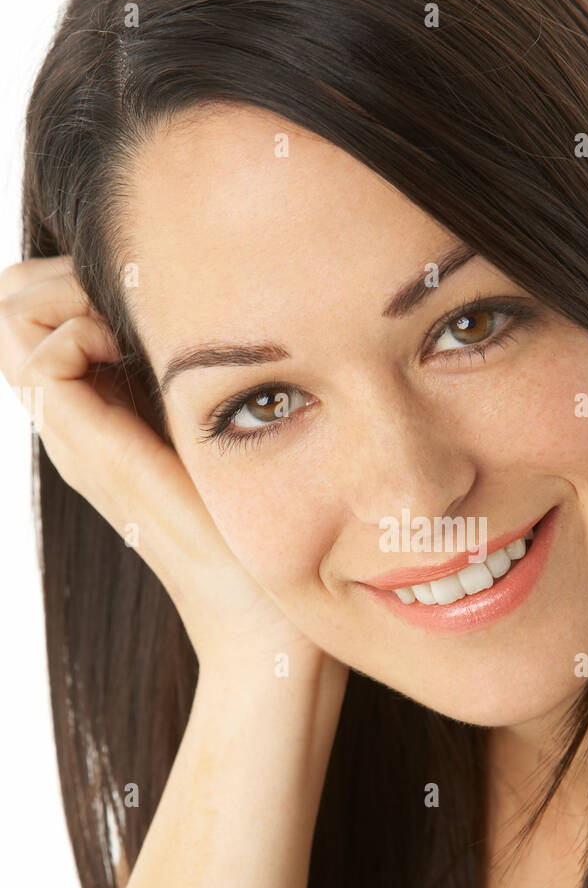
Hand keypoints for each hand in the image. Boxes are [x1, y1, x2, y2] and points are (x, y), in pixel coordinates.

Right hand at [0, 255, 345, 689]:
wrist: (262, 616)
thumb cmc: (263, 525)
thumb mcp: (224, 418)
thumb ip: (195, 368)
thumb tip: (203, 295)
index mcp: (101, 406)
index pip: (39, 300)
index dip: (78, 271)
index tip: (149, 288)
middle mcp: (73, 418)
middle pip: (14, 300)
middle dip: (66, 271)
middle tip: (136, 299)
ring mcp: (74, 436)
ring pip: (12, 315)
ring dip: (71, 292)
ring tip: (136, 322)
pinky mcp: (91, 451)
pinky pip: (42, 356)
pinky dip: (84, 330)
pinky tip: (141, 349)